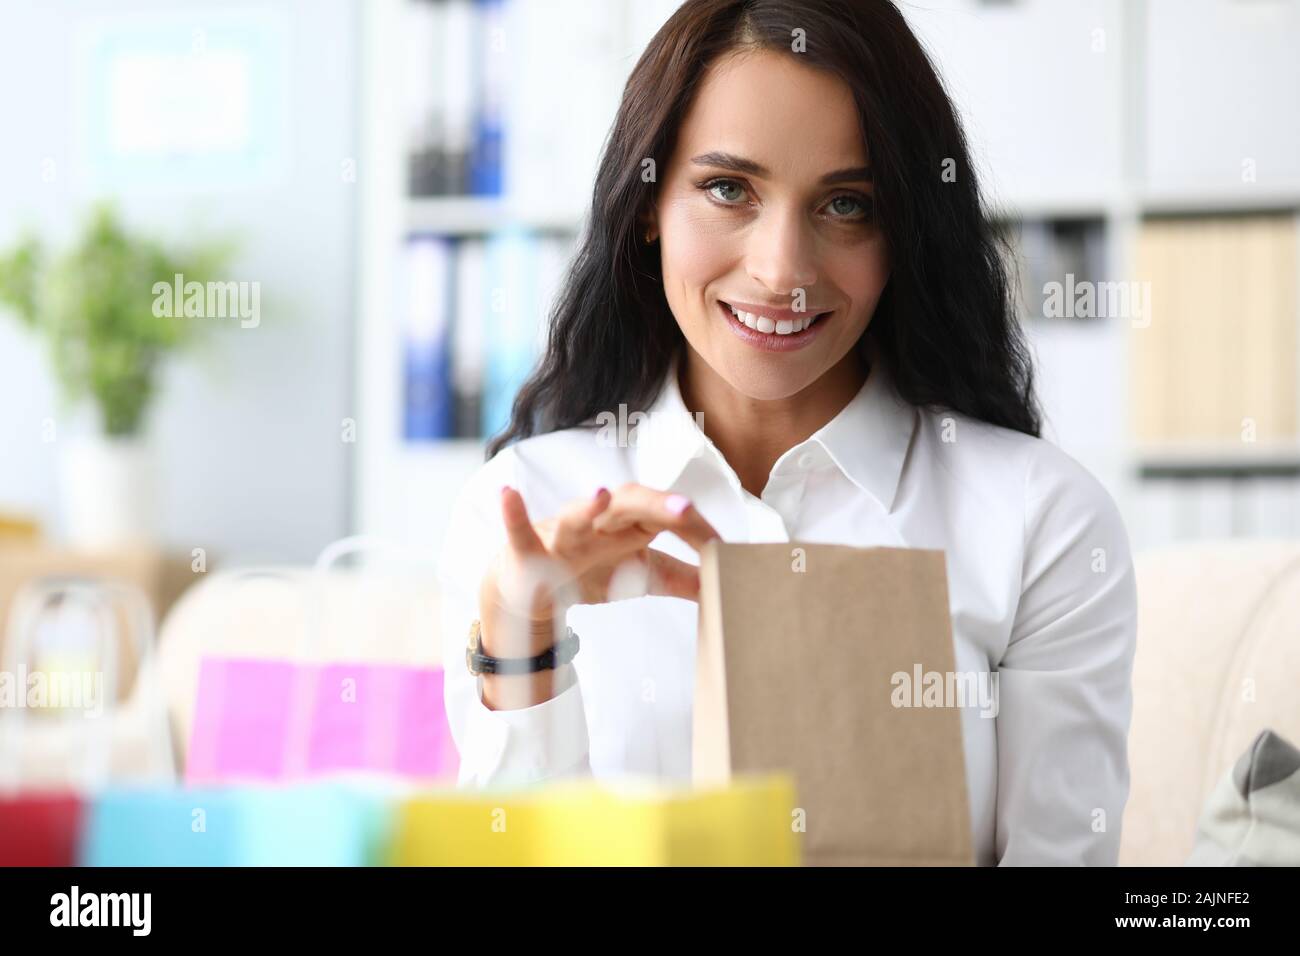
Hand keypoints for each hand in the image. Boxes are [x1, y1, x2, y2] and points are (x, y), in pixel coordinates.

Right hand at [478, 482, 720, 655]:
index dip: (693, 531)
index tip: (723, 548)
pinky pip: (519, 533)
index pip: (666, 519)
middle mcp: (598, 522)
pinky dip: (513, 515)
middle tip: (685, 509)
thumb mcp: (642, 575)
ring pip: (576, 517)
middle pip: (629, 505)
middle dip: (656, 504)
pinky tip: (508, 495)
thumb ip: (684, 578)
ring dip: (588, 507)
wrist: (531, 588)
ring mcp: (561, 535)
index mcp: (630, 524)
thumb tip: (730, 582)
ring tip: (602, 494)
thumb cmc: (589, 570)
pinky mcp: (527, 552)